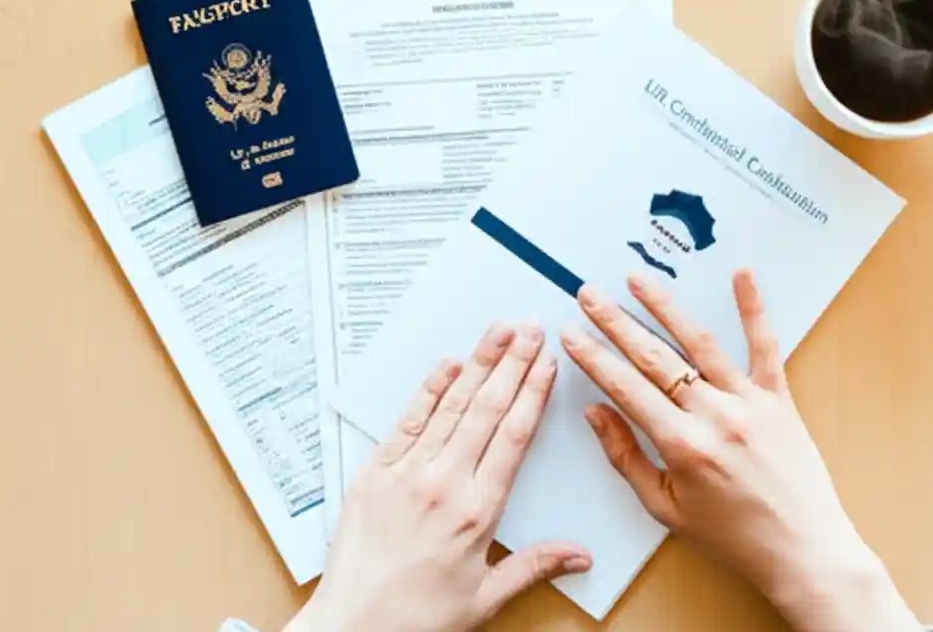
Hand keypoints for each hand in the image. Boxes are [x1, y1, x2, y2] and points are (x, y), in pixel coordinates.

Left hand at [287, 324, 590, 631]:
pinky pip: (407, 423)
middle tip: (531, 329)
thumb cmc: (415, 618)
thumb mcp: (485, 597)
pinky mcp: (374, 474)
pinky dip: (428, 391)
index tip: (548, 364)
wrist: (352, 628)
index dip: (533, 395)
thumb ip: (534, 567)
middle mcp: (443, 485)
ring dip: (478, 365)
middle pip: (486, 411)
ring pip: (450, 407)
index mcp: (477, 513)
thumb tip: (580, 555)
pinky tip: (448, 365)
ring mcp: (405, 475)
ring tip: (499, 333)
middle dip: (513, 365)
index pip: (513, 438)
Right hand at [561, 271, 921, 631]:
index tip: (571, 333)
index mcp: (681, 446)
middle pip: (654, 358)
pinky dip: (754, 309)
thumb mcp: (665, 508)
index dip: (593, 357)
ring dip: (665, 306)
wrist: (803, 551)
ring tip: (637, 280)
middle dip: (615, 323)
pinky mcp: (780, 399)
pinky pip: (765, 347)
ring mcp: (749, 403)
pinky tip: (742, 275)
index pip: (625, 388)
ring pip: (699, 343)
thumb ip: (627, 458)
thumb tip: (596, 414)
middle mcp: (714, 416)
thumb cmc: (733, 538)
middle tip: (589, 295)